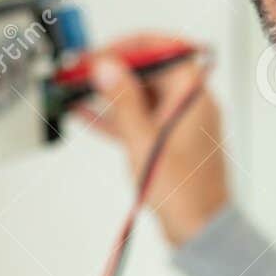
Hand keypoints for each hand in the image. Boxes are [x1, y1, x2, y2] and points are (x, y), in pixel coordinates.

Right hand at [75, 34, 228, 247]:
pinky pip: (138, 118)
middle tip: (82, 70)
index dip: (130, 46)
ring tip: (76, 88)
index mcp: (192, 95)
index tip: (102, 53)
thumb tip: (108, 68)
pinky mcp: (166, 141)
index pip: (164, 49)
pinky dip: (114, 115)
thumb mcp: (144, 141)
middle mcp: (188, 103)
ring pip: (139, 95)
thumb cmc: (185, 192)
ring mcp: (177, 122)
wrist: (198, 229)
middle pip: (148, 71)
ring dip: (109, 91)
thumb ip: (124, 101)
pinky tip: (87, 113)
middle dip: (113, 68)